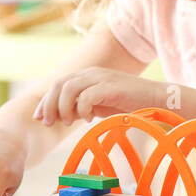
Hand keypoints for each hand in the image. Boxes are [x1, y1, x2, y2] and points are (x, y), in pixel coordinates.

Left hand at [33, 69, 164, 126]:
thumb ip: (82, 106)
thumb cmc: (128, 104)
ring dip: (63, 108)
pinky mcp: (110, 86)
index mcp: (87, 76)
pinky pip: (86, 97)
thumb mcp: (100, 105)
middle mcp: (91, 73)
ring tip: (69, 122)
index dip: (45, 101)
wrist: (156, 100)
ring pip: (69, 89)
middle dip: (49, 105)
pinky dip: (82, 110)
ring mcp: (101, 78)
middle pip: (59, 84)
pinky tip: (89, 119)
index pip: (58, 84)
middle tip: (48, 123)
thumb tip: (62, 116)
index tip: (39, 118)